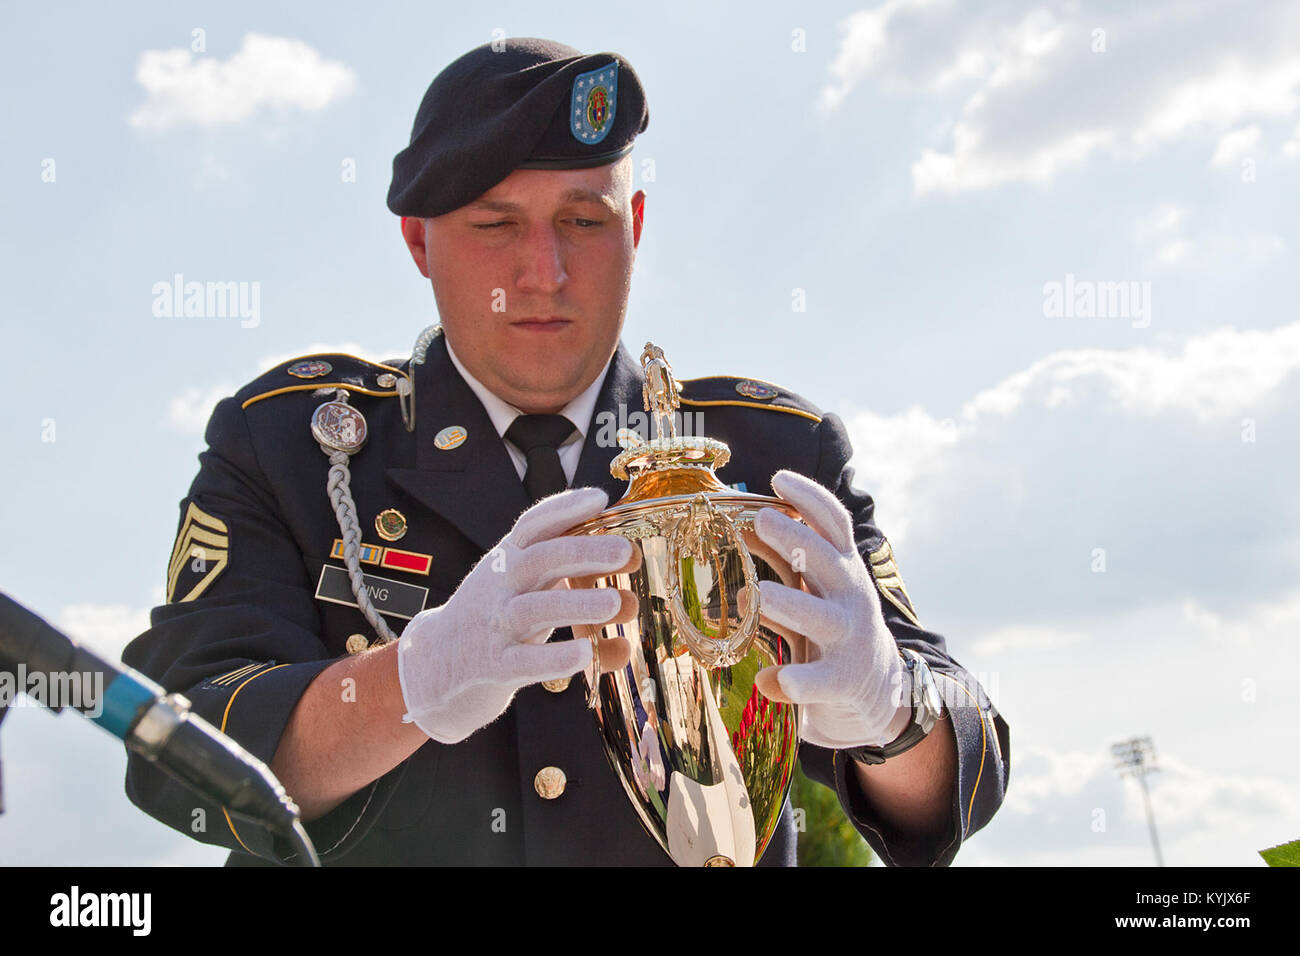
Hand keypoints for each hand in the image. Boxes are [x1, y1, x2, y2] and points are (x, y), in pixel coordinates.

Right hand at [397, 487, 637, 743]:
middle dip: (584, 552)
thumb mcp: (522, 589)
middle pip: (539, 559)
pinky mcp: (492, 667)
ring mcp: (493, 626)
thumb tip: (633, 598)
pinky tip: (587, 654)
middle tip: (625, 551)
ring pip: (534, 609)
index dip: (565, 509)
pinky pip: (525, 662)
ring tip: (617, 603)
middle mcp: (499, 586)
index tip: (600, 498)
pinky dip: (555, 657)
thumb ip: (572, 588)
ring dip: (577, 604)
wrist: (434, 666)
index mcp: (508, 559)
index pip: (533, 526)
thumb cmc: (495, 619)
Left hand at [751, 470, 908, 749]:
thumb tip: (739, 525)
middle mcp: (850, 596)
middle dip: (795, 540)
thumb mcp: (813, 587)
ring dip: (787, 605)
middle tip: (760, 521)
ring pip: (819, 618)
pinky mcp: (841, 681)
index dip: (810, 498)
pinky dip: (795, 680)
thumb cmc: (832, 624)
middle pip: (826, 562)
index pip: (833, 524)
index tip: (778, 478)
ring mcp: (848, 638)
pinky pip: (818, 680)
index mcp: (844, 568)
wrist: (879, 688)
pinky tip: (769, 680)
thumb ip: (783, 560)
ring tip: (753, 594)